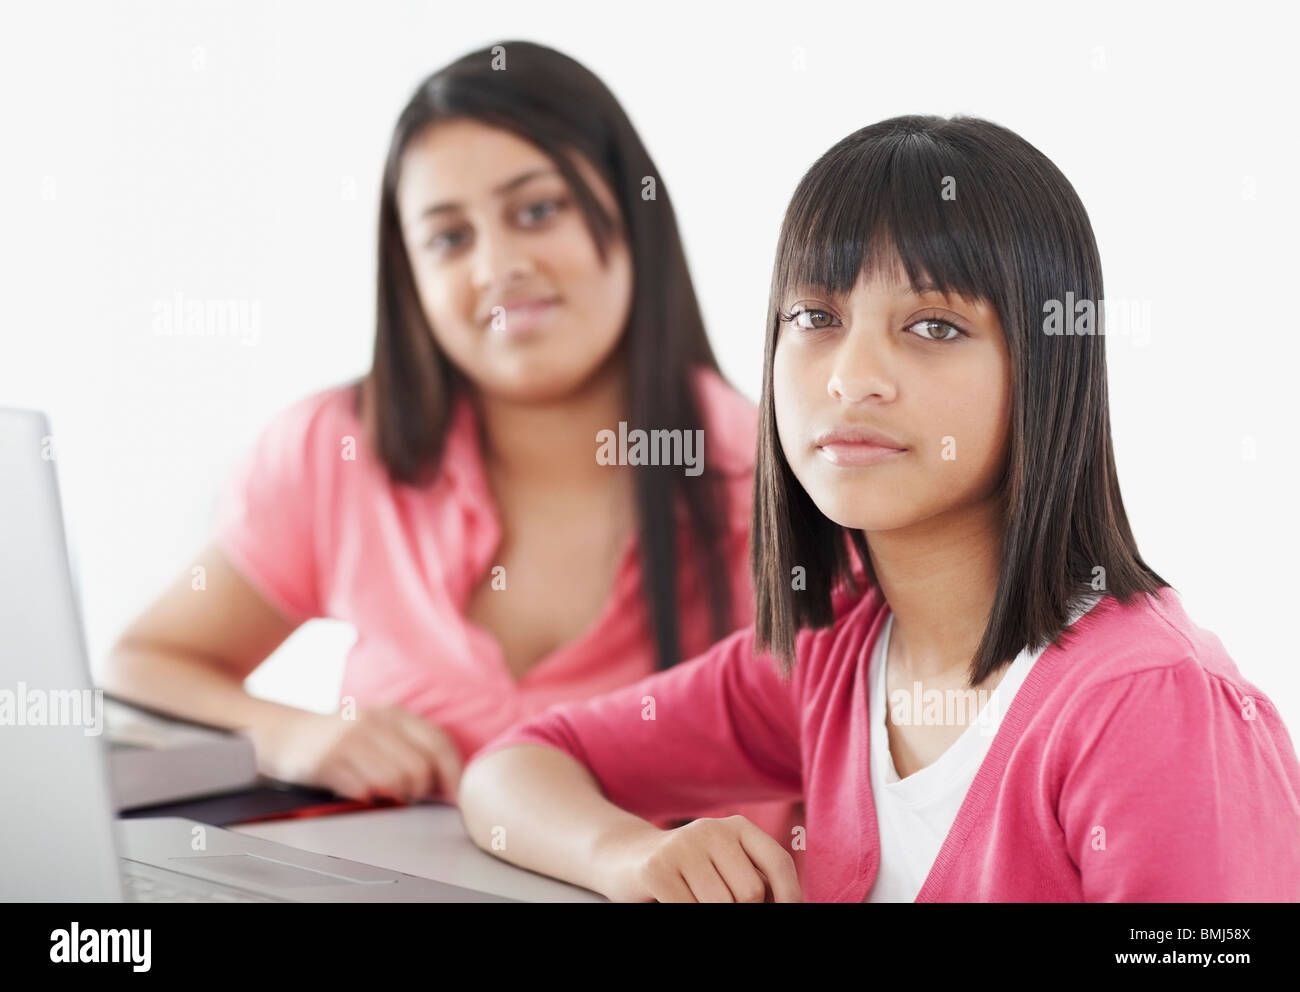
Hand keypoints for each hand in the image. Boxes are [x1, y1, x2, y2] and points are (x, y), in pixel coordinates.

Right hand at [248, 704, 463, 802]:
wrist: (284, 733)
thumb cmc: (341, 737)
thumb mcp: (378, 727)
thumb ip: (410, 744)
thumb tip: (448, 781)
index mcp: (394, 713)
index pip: (438, 743)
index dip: (454, 773)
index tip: (456, 795)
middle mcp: (374, 722)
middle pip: (419, 768)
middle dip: (420, 790)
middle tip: (408, 795)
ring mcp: (349, 740)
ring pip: (394, 782)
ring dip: (393, 796)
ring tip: (383, 792)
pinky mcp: (327, 761)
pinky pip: (362, 791)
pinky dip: (366, 797)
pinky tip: (358, 790)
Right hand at [597, 815, 801, 902]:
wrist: (626, 858)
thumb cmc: (689, 872)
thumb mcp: (726, 865)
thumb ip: (754, 880)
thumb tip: (787, 905)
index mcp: (738, 827)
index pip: (778, 862)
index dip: (789, 896)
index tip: (788, 912)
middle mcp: (712, 829)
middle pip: (750, 892)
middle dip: (740, 909)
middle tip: (718, 902)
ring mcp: (683, 846)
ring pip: (721, 905)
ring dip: (710, 913)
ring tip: (694, 899)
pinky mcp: (658, 868)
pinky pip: (688, 909)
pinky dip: (685, 913)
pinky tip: (675, 900)